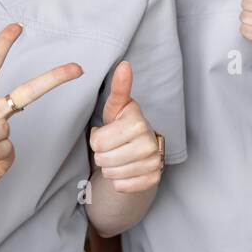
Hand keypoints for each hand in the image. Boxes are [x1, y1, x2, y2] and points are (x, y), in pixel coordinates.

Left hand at [89, 61, 162, 194]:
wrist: (140, 148)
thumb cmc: (123, 124)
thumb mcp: (117, 106)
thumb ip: (119, 88)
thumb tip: (124, 65)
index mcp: (138, 122)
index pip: (97, 142)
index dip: (97, 139)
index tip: (108, 132)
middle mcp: (150, 142)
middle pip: (103, 160)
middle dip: (102, 154)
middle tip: (113, 146)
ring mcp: (154, 162)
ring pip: (111, 174)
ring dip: (110, 167)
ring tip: (119, 156)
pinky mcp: (154, 179)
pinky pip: (122, 186)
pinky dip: (119, 180)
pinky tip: (126, 169)